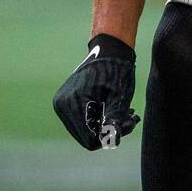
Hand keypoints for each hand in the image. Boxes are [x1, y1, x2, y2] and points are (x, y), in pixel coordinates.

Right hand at [53, 34, 139, 150]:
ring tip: (125, 114)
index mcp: (73, 103)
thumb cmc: (117, 71)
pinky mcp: (64, 102)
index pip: (89, 139)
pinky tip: (113, 109)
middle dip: (109, 131)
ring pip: (84, 131)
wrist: (109, 50)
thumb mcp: (119, 97)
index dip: (110, 136)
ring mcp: (61, 103)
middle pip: (86, 136)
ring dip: (105, 126)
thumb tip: (113, 140)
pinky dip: (98, 119)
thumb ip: (115, 119)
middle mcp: (62, 105)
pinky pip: (81, 121)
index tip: (128, 122)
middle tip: (130, 118)